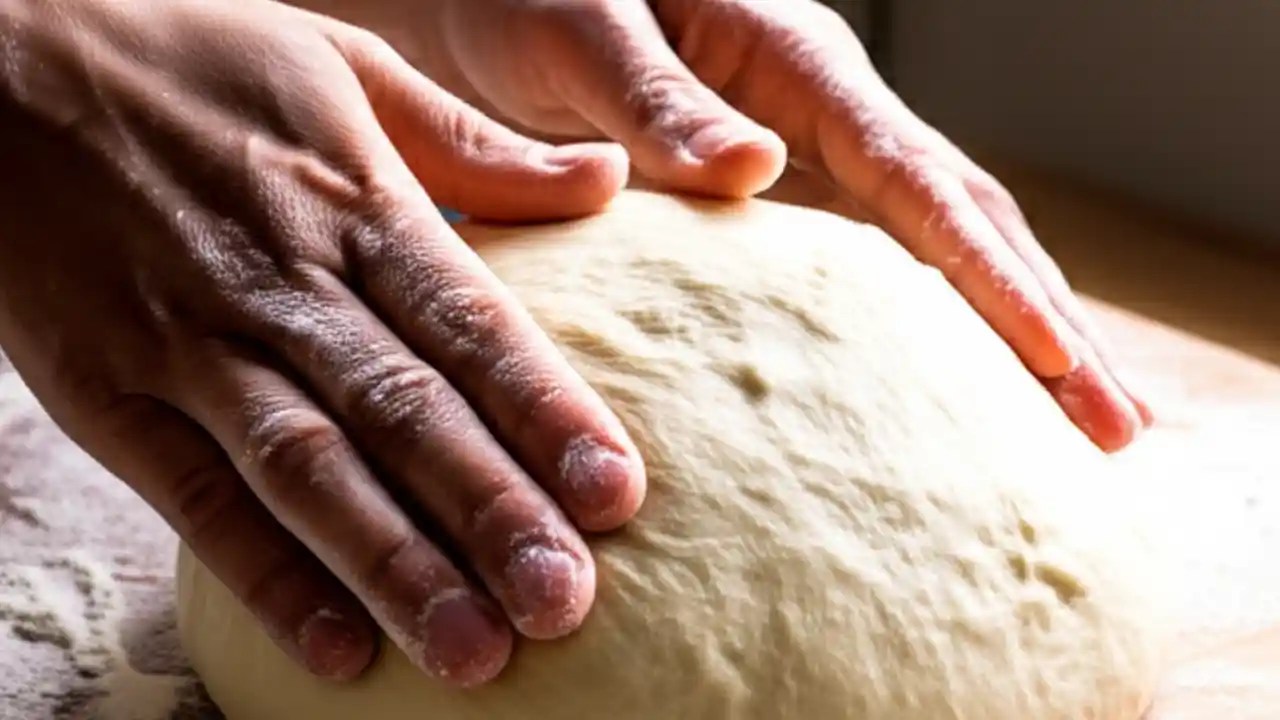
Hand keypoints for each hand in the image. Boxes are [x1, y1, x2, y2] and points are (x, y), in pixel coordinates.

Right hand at [0, 0, 645, 686]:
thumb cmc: (194, 61)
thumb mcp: (346, 68)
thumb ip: (478, 144)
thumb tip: (607, 182)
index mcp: (354, 203)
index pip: (469, 322)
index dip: (545, 412)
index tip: (616, 495)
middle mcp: (280, 283)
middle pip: (402, 412)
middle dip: (488, 513)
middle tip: (564, 603)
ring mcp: (188, 343)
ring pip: (307, 468)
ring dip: (393, 567)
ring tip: (473, 654)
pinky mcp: (105, 392)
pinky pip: (194, 498)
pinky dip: (264, 577)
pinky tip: (336, 651)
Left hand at [425, 0, 1152, 450]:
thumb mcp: (582, 35)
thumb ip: (658, 104)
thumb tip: (755, 169)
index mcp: (789, 62)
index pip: (912, 175)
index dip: (987, 269)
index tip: (1054, 355)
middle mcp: (824, 112)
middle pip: (964, 219)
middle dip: (1044, 322)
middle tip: (1117, 428)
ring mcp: (812, 158)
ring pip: (937, 252)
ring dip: (1010, 339)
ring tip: (1080, 434)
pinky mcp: (783, 204)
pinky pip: (873, 274)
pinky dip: (931, 335)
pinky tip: (962, 399)